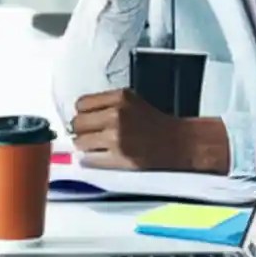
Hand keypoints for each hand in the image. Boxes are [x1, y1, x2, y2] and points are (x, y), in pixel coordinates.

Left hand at [71, 89, 186, 170]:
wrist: (178, 142)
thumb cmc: (156, 124)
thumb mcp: (132, 102)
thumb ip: (107, 104)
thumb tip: (79, 115)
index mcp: (120, 97)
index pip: (81, 103)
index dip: (82, 113)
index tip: (86, 119)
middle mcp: (117, 115)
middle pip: (77, 123)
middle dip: (81, 130)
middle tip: (89, 134)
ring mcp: (117, 137)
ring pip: (80, 142)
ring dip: (85, 146)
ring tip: (97, 146)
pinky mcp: (119, 157)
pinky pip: (90, 159)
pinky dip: (92, 159)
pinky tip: (101, 156)